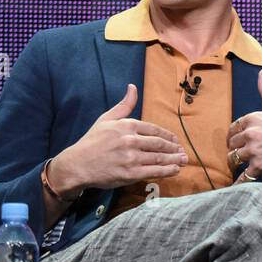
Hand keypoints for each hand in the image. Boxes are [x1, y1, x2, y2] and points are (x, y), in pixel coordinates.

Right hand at [49, 84, 186, 193]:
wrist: (77, 165)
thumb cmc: (92, 142)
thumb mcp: (106, 119)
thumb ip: (124, 105)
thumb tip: (132, 87)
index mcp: (127, 126)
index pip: (155, 130)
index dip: (168, 136)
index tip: (175, 141)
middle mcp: (130, 141)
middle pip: (160, 144)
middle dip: (174, 148)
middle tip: (183, 151)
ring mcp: (131, 158)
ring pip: (159, 158)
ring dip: (175, 159)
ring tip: (184, 160)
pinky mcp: (130, 173)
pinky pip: (154, 171)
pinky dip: (168, 171)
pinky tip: (175, 170)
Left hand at [227, 70, 261, 183]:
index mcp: (253, 118)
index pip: (233, 128)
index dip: (236, 135)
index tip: (240, 141)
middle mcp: (251, 133)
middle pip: (231, 144)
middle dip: (235, 149)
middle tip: (241, 155)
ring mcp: (254, 150)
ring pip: (233, 159)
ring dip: (235, 164)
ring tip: (241, 167)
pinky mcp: (259, 166)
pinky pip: (242, 177)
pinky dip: (237, 183)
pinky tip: (235, 187)